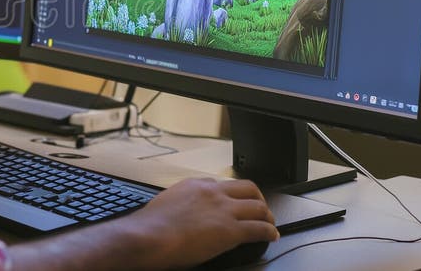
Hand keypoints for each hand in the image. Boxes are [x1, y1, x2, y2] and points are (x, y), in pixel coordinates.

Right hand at [124, 178, 278, 268]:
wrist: (149, 236)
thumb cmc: (150, 226)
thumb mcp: (167, 203)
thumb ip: (181, 203)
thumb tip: (184, 214)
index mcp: (195, 185)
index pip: (224, 184)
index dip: (234, 194)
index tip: (235, 201)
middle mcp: (213, 193)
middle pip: (248, 189)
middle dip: (257, 199)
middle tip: (260, 209)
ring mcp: (223, 210)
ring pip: (258, 206)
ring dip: (267, 216)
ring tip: (269, 223)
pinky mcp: (230, 230)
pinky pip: (259, 228)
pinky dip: (269, 232)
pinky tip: (271, 236)